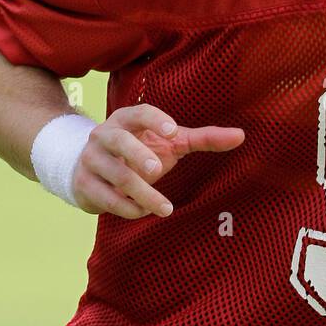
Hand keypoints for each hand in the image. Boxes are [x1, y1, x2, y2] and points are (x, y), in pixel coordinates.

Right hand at [72, 104, 244, 218]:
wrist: (88, 169)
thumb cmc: (139, 151)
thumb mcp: (170, 143)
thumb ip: (204, 138)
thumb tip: (241, 136)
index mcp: (126, 120)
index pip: (139, 113)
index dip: (156, 120)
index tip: (175, 132)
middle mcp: (104, 135)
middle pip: (118, 140)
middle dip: (137, 154)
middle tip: (157, 169)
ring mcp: (91, 160)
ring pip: (114, 173)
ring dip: (140, 192)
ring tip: (165, 208)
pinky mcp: (83, 184)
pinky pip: (104, 196)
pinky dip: (125, 207)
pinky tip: (143, 212)